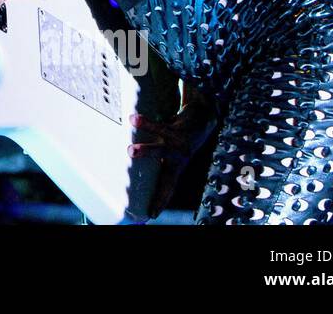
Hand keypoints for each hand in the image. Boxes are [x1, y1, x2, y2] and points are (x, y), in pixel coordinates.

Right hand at [129, 96, 219, 218]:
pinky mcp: (179, 128)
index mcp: (177, 166)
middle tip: (139, 192)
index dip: (160, 201)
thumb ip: (155, 154)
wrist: (204, 116)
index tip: (151, 214)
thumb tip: (128, 156)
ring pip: (163, 149)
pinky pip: (161, 126)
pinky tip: (134, 119)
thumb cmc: (181, 134)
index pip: (168, 188)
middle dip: (157, 186)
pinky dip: (147, 123)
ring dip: (147, 150)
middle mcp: (180, 159)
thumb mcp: (171, 148)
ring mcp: (180, 144)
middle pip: (167, 176)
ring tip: (130, 151)